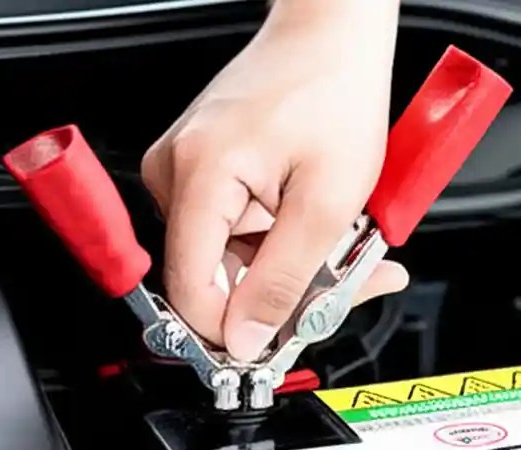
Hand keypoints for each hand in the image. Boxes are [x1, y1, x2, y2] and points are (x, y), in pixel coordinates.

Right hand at [141, 0, 407, 361]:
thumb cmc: (333, 91)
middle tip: (344, 281)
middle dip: (281, 293)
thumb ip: (287, 278)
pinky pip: (236, 231)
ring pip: (230, 259)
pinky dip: (281, 238)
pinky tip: (316, 220)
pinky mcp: (204, 170)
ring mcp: (185, 170)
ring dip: (289, 265)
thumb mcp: (330, 201)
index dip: (234, 330)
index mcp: (198, 176)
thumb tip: (247, 338)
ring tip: (340, 238)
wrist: (333, 35)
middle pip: (213, 278)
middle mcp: (176, 172)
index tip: (276, 343)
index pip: (189, 292)